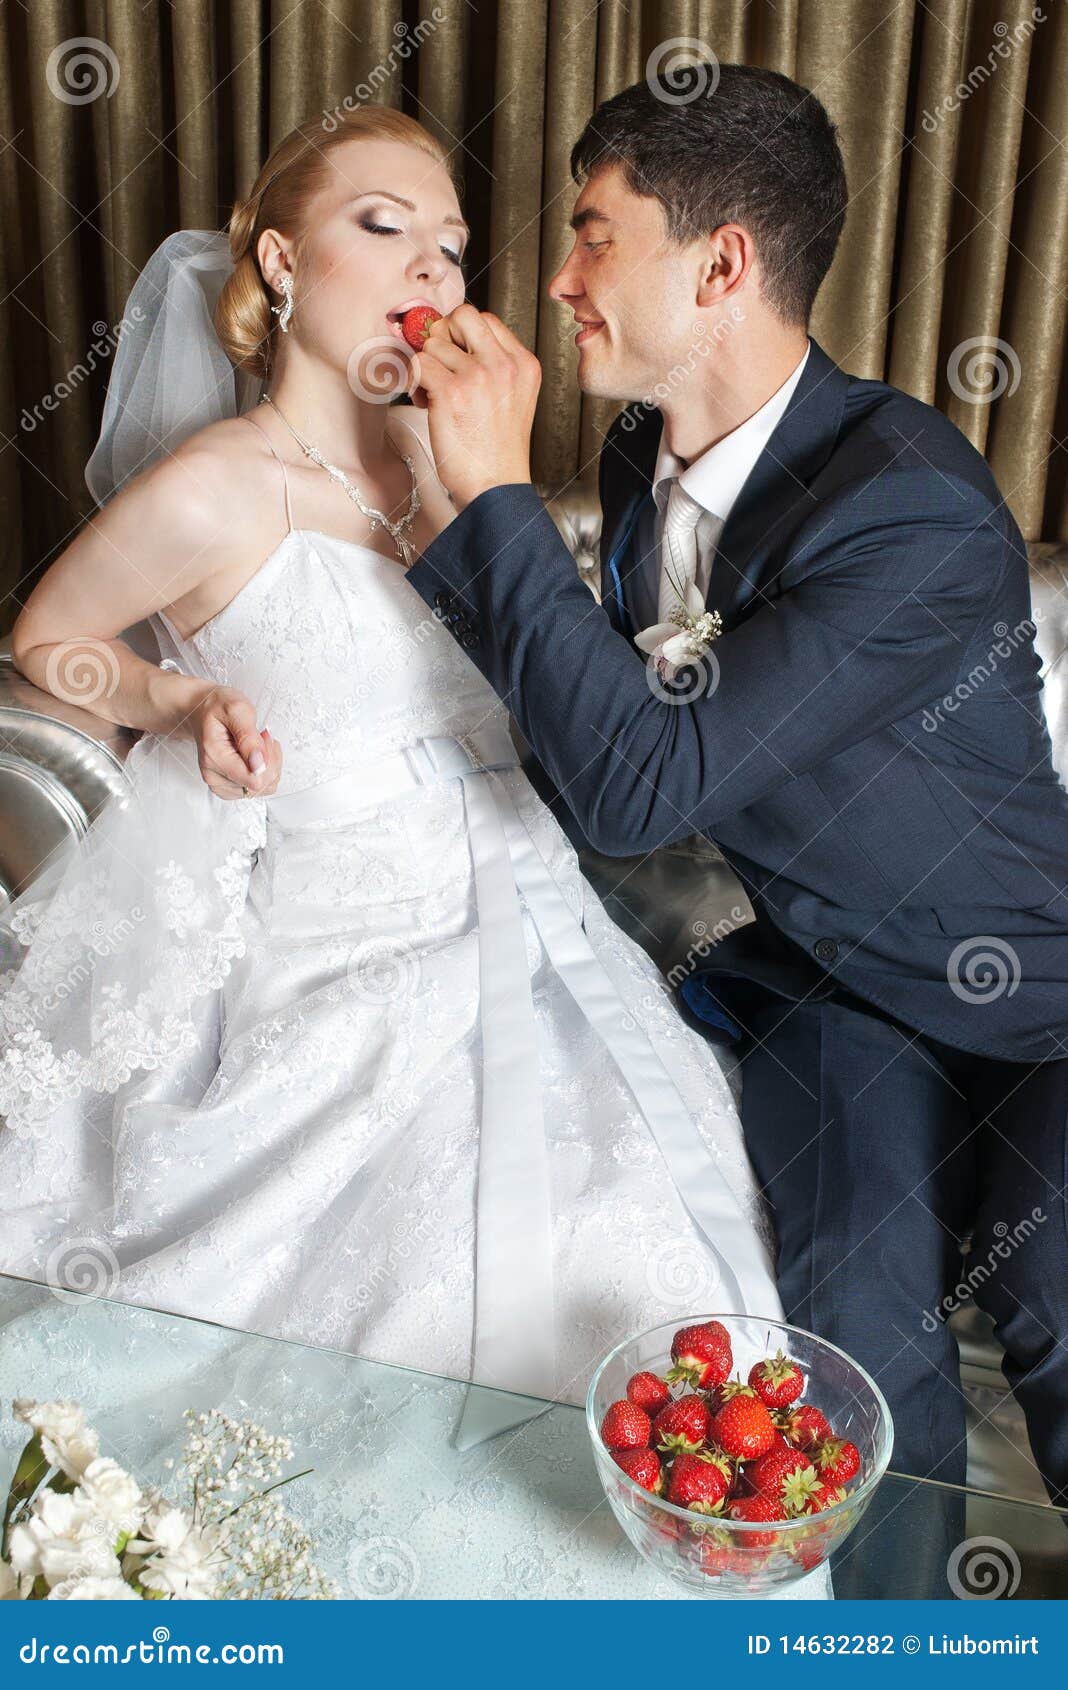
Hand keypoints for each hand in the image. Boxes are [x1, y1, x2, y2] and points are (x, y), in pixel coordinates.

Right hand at [187, 685, 282, 799]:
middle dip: (270, 760)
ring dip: (268, 766)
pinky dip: (263, 772)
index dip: (268, 761)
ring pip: (260, 789)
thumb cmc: (217, 707)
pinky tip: (258, 756)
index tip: (264, 738)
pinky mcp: (225, 786)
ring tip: (259, 744)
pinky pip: (254, 789)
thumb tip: (258, 764)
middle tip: (262, 736)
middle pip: (259, 786)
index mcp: (214, 757)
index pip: (254, 780)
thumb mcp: (237, 710)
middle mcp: (213, 775)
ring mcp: (218, 783)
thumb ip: (249, 738)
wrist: (201, 710)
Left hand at [410, 305, 541, 509]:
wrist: (495, 488)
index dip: (463, 335)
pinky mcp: (452, 392)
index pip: (486, 319)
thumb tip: (449, 338)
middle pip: (462, 315)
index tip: (457, 360)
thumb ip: (492, 366)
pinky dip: (415, 383)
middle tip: (440, 366)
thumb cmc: (496, 452)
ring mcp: (479, 375)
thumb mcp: (511, 399)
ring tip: (436, 396)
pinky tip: (427, 403)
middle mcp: (504, 364)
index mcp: (524, 364)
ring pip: (434, 343)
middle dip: (443, 336)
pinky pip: (418, 364)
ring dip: (428, 367)